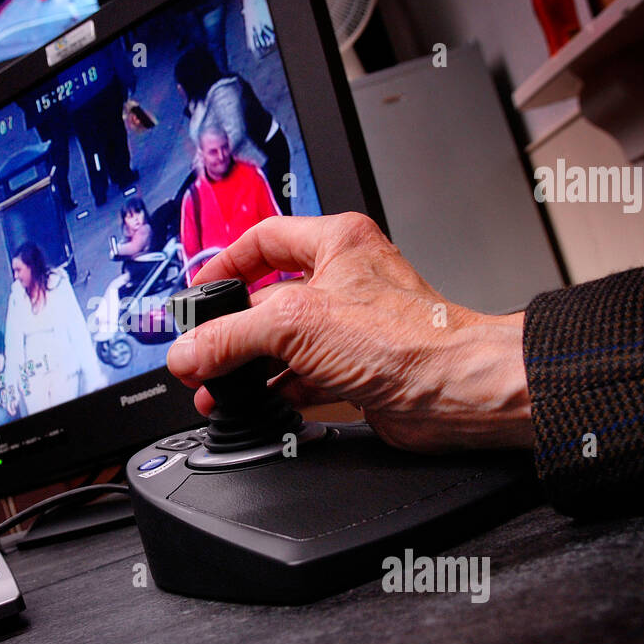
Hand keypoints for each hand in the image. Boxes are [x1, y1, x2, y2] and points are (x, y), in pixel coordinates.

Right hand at [165, 214, 534, 451]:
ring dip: (248, 367)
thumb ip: (231, 336)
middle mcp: (344, 281)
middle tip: (200, 352)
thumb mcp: (295, 324)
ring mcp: (350, 328)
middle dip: (229, 330)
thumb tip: (189, 351)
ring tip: (217, 388)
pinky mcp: (357, 369)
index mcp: (335, 244)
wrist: (455, 392)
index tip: (197, 294)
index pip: (263, 241)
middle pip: (267, 299)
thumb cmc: (408, 339)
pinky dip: (276, 390)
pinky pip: (302, 376)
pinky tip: (257, 403)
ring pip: (283, 343)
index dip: (224, 265)